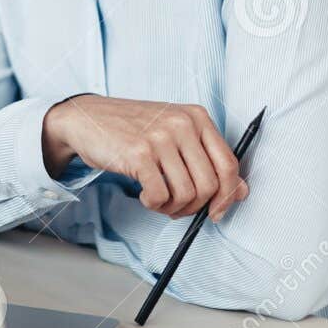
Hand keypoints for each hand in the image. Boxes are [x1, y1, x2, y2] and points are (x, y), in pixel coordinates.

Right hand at [42, 95, 247, 219]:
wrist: (86, 118)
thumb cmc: (132, 128)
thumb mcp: (174, 134)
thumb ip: (207, 159)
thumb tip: (241, 191)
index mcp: (196, 117)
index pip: (229, 164)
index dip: (227, 195)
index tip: (217, 211)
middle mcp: (181, 124)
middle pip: (210, 185)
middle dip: (195, 207)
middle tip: (177, 207)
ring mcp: (160, 138)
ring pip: (187, 194)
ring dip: (173, 207)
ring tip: (158, 200)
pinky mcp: (138, 154)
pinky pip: (160, 196)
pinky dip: (154, 204)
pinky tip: (144, 195)